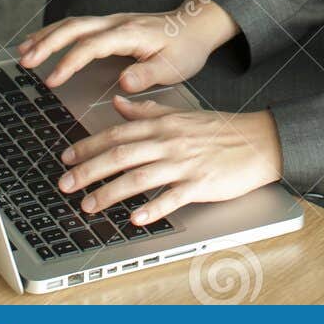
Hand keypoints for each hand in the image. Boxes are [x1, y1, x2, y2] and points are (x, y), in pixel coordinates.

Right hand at [16, 0, 238, 93]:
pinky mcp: (109, 25)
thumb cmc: (185, 48)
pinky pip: (77, 26)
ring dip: (46, 36)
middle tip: (25, 62)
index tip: (52, 80)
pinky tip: (40, 42)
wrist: (195, 25)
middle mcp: (117, 23)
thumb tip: (123, 82)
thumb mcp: (174, 66)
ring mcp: (112, 21)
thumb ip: (148, 75)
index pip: (92, 46)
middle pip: (74, 28)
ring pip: (72, 24)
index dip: (70, 62)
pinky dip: (55, 32)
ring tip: (22, 52)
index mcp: (130, 33)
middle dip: (47, 44)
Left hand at [55, 94, 283, 223]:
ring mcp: (184, 163)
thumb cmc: (220, 130)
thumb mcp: (181, 114)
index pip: (117, 133)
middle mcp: (169, 142)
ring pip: (139, 177)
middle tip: (65, 184)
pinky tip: (135, 219)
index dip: (88, 145)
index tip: (66, 156)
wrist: (258, 141)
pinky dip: (152, 209)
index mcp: (163, 124)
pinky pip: (172, 198)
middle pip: (121, 154)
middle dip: (88, 170)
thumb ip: (147, 112)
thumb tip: (118, 104)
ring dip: (110, 192)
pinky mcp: (201, 184)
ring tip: (88, 205)